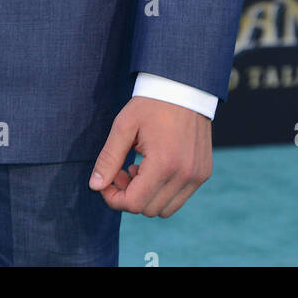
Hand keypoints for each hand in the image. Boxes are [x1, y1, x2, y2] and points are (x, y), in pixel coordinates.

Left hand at [89, 97, 211, 216]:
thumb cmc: (151, 104)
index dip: (114, 198)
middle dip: (129, 195)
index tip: (107, 181)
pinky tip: (155, 167)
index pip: (134, 203)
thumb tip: (95, 186)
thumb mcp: (124, 126)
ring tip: (139, 169)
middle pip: (148, 209)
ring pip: (165, 209)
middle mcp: (185, 174)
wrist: (183, 87)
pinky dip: (164, 191)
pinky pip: (179, 198)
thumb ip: (109, 158)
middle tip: (122, 170)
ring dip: (147, 196)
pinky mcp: (203, 173)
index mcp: (164, 163)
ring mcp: (197, 175)